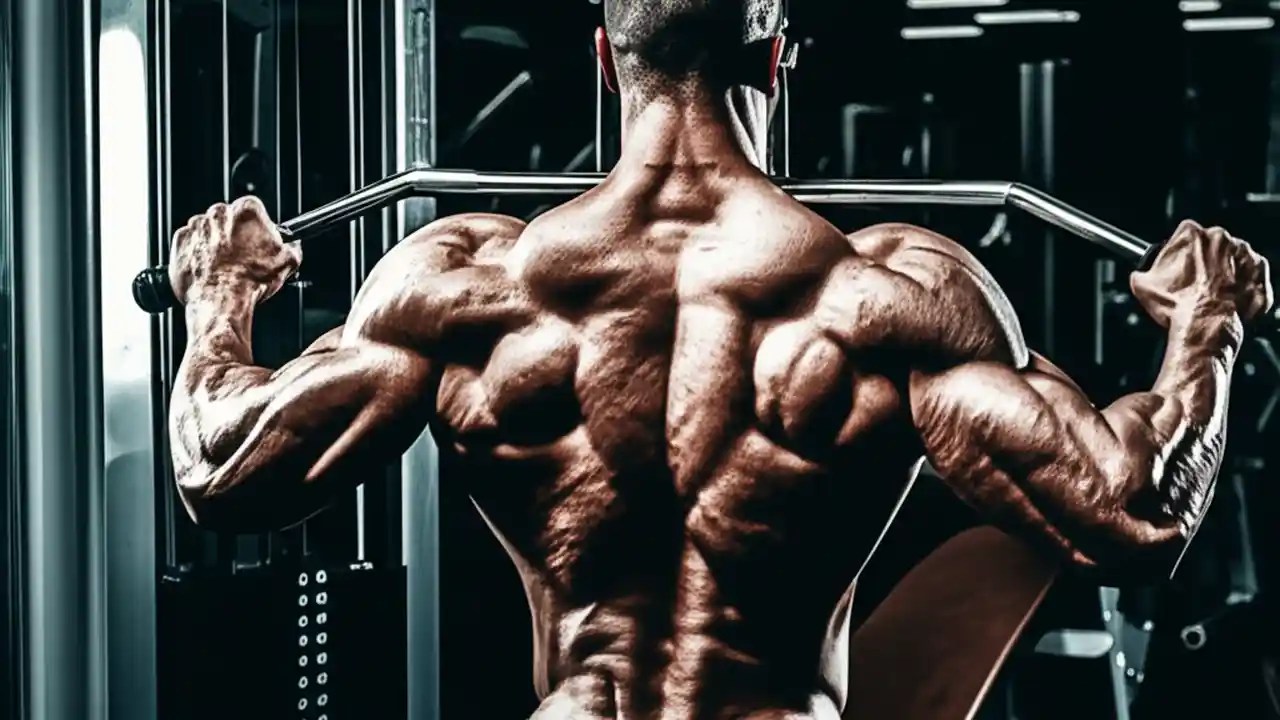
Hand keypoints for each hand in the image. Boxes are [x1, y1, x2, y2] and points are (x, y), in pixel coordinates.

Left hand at [168, 196, 301, 305]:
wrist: (221, 301)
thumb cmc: (251, 281)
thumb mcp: (288, 262)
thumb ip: (293, 247)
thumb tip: (292, 246)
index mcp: (247, 210)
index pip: (254, 209)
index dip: (259, 227)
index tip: (259, 241)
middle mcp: (220, 212)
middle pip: (230, 218)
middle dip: (236, 234)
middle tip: (244, 256)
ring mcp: (197, 226)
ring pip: (209, 229)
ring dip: (216, 243)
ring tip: (226, 265)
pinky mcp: (180, 241)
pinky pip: (190, 241)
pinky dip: (198, 251)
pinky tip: (210, 267)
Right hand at [1131, 220, 1272, 331]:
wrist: (1205, 326)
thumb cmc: (1177, 305)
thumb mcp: (1143, 286)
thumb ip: (1143, 271)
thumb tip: (1141, 275)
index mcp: (1191, 233)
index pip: (1184, 233)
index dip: (1180, 250)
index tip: (1178, 265)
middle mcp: (1220, 238)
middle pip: (1210, 243)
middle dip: (1204, 259)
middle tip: (1194, 282)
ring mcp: (1243, 254)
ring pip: (1232, 258)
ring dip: (1223, 271)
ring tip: (1210, 293)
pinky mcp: (1260, 272)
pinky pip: (1250, 275)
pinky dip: (1241, 285)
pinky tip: (1226, 298)